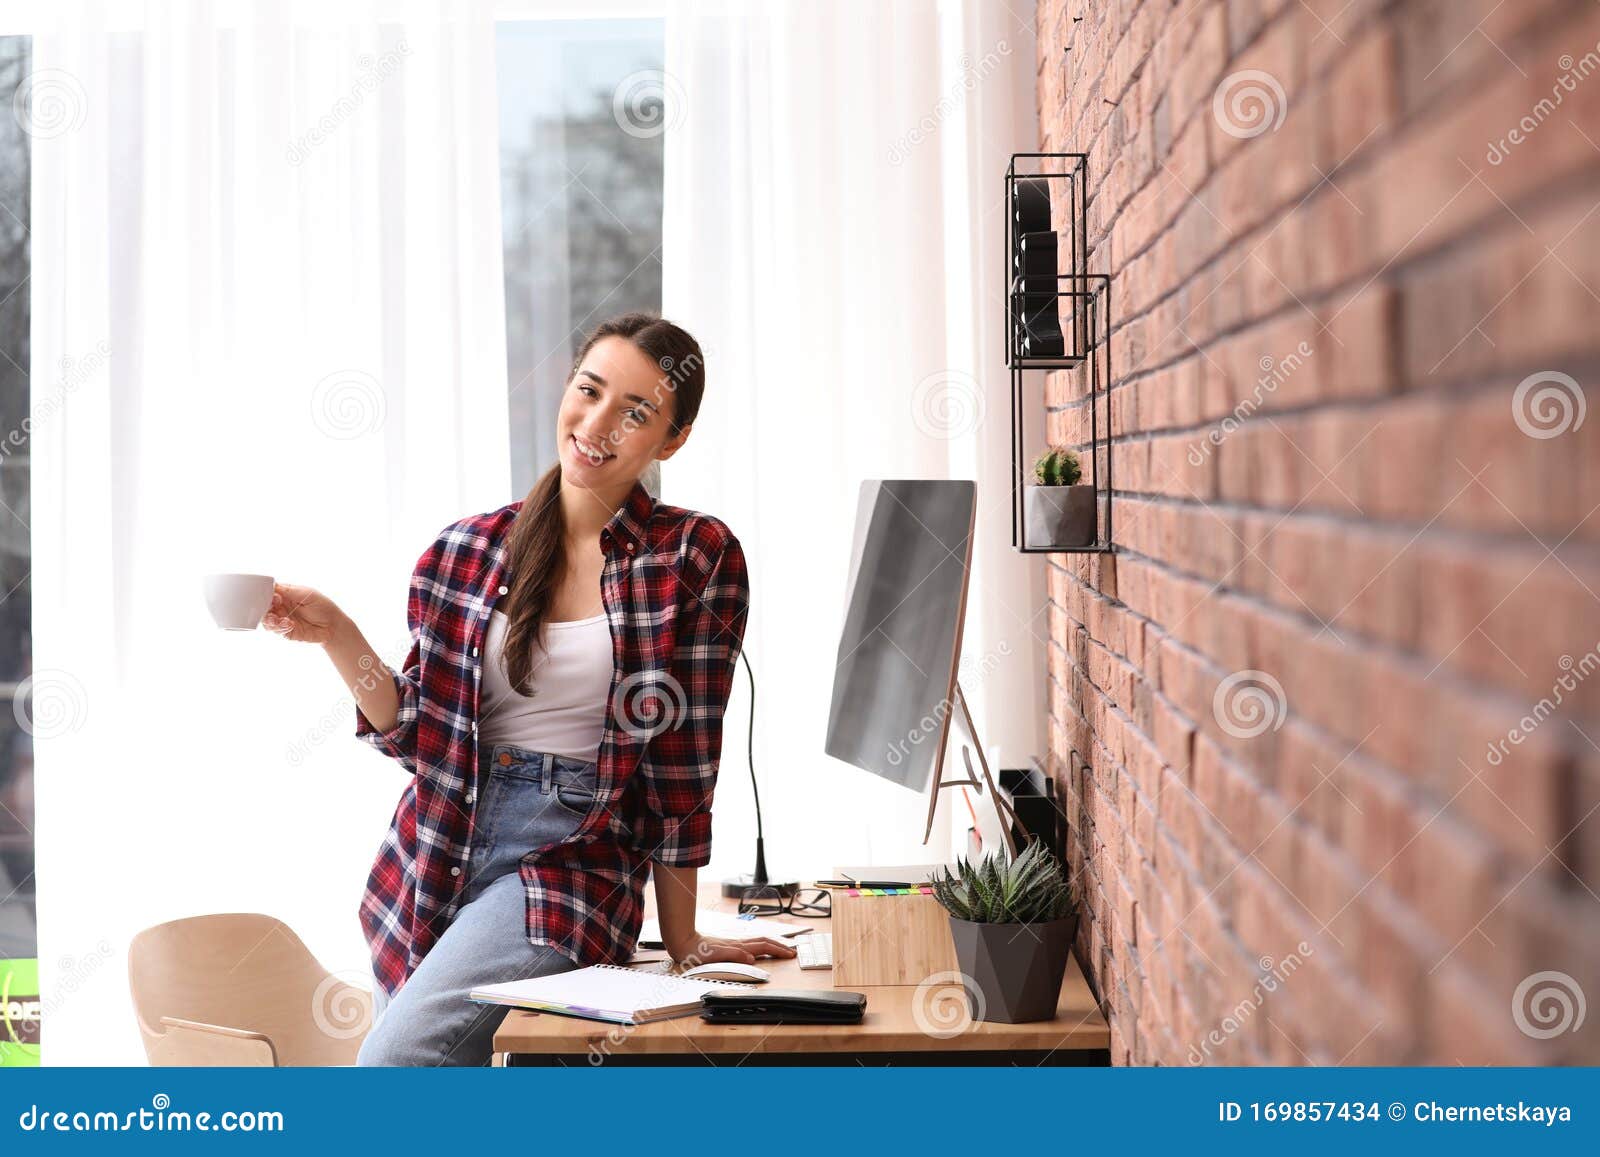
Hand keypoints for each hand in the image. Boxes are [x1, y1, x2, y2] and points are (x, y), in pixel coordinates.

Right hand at [262, 581, 345, 645]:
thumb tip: (273, 585)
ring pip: (267, 620)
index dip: (266, 594)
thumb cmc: (323, 607)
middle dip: (264, 608)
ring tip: (276, 619)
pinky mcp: (286, 631)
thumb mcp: (308, 594)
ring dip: (269, 620)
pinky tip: (289, 624)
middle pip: (264, 607)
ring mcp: (282, 620)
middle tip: (272, 608)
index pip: (269, 593)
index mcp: (286, 595)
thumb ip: (290, 591)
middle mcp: (282, 607)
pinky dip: (279, 627)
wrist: (333, 626)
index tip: (270, 596)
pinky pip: (276, 630)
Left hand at [670, 933, 797, 966]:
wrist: (684, 943)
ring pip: (758, 942)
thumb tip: (752, 958)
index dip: (778, 949)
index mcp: (738, 946)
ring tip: (781, 949)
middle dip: (780, 946)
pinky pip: (751, 945)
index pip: (764, 946)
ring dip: (772, 945)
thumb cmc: (698, 951)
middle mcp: (738, 943)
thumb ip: (735, 955)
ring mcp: (734, 944)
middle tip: (792, 952)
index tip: (790, 954)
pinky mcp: (729, 946)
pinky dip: (761, 947)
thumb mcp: (716, 955)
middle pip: (764, 942)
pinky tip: (759, 950)